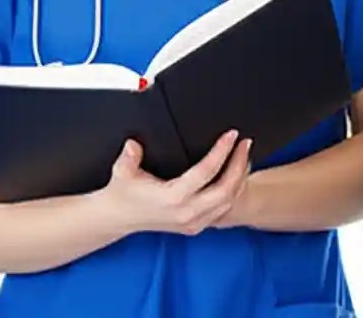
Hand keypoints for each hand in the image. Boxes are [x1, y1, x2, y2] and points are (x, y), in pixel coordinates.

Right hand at [99, 130, 252, 235]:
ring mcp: (193, 223)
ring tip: (244, 155)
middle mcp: (186, 213)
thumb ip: (129, 156)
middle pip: (226, 189)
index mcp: (172, 198)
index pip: (206, 172)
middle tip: (245, 143)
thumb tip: (134, 143)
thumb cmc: (121, 193)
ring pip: (228, 201)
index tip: (231, 135)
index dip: (221, 151)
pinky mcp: (194, 226)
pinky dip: (233, 191)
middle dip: (239, 164)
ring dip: (240, 178)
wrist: (117, 218)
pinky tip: (236, 175)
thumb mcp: (122, 171)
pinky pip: (222, 209)